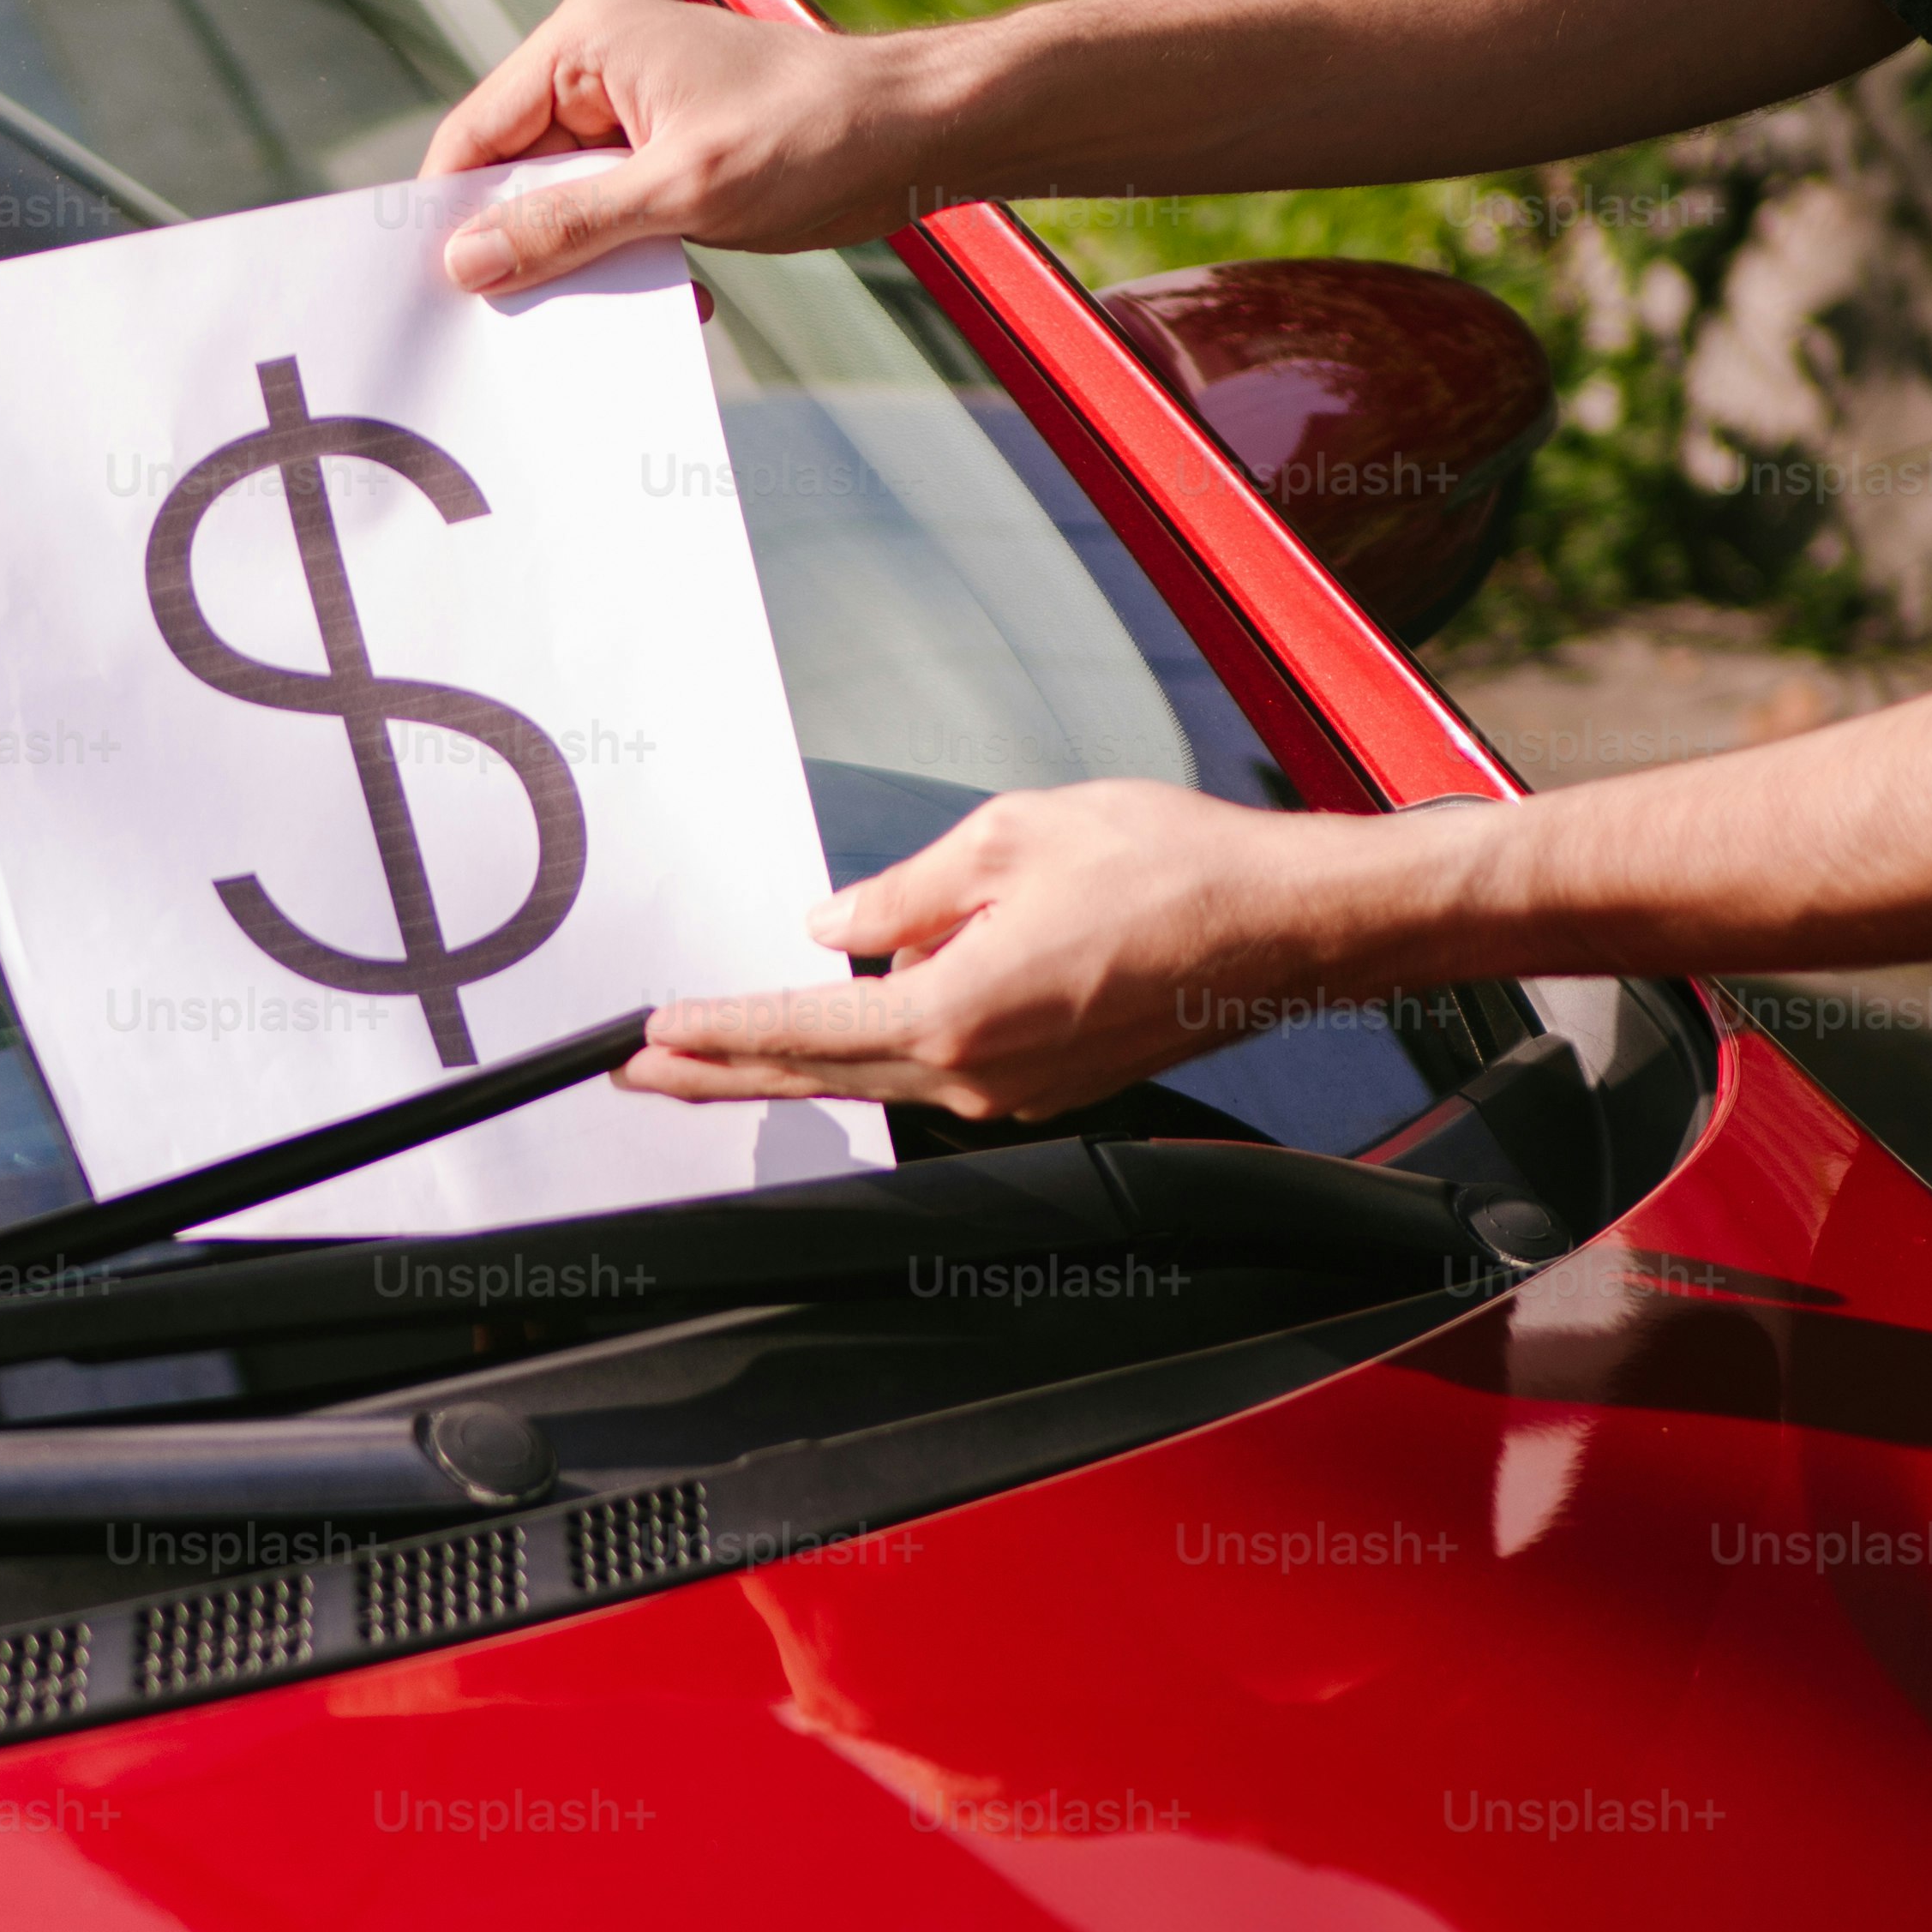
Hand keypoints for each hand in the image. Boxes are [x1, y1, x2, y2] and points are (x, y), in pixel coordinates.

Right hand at [417, 0, 968, 289]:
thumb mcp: (679, 191)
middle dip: (518, 247)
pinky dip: (627, 259)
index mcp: (583, 43)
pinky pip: (611, 214)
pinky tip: (672, 295)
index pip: (473, 135)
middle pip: (511, 174)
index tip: (434, 292)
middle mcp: (596, 66)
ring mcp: (631, 110)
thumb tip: (467, 261)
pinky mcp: (665, 151)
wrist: (919, 131)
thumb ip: (566, 226)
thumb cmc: (813, 133)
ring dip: (581, 262)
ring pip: (561, 204)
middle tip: (512, 321)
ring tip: (600, 310)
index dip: (448, 215)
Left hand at [615, 781, 1462, 1117]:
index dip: (715, 1032)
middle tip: (639, 1071)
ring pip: (877, 1074)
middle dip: (720, 1070)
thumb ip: (905, 892)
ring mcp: (1015, 1091)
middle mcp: (977, 1074)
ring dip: (797, 1058)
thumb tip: (834, 925)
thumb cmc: (1175, 869)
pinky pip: (939, 1065)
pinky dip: (882, 1045)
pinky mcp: (1050, 1086)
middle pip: (818, 1074)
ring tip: (715, 1051)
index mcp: (955, 1012)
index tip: (647, 1037)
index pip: (798, 1028)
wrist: (1292, 924)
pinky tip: (857, 1017)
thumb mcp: (1011, 840)